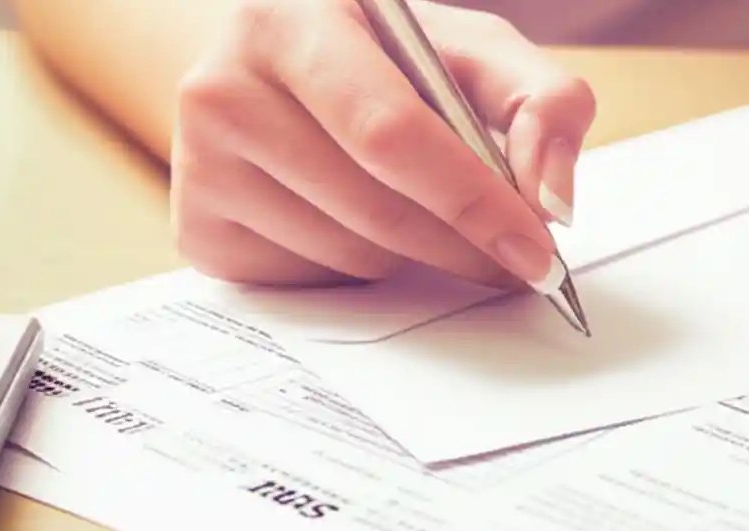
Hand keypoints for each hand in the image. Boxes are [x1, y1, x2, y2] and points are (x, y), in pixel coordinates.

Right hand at [171, 0, 594, 288]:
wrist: (268, 69)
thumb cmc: (378, 59)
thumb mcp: (470, 52)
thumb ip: (543, 103)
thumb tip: (552, 201)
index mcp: (288, 20)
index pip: (390, 133)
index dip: (473, 201)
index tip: (535, 250)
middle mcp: (221, 88)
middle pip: (374, 210)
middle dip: (462, 246)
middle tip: (510, 257)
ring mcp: (197, 166)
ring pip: (349, 257)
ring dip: (410, 256)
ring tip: (415, 210)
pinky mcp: (196, 230)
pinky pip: (313, 285)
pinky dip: (357, 270)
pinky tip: (355, 222)